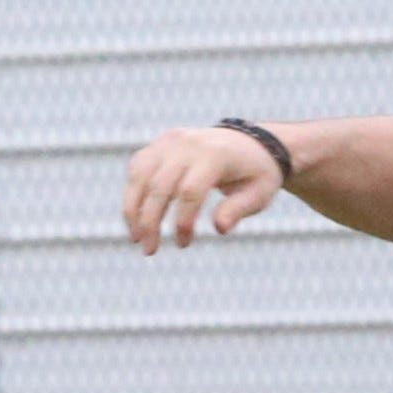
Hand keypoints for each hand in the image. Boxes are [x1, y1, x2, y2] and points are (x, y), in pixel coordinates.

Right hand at [122, 126, 283, 254]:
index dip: (182, 221)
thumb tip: (219, 229)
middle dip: (150, 221)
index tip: (183, 244)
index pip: (190, 190)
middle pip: (159, 185)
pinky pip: (138, 168)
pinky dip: (133, 194)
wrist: (250, 143)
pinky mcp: (160, 144)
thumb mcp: (259, 193)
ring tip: (137, 239)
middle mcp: (188, 144)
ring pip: (140, 175)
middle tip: (149, 251)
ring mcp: (171, 141)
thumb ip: (239, 209)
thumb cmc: (255, 174)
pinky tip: (135, 219)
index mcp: (215, 155)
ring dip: (133, 210)